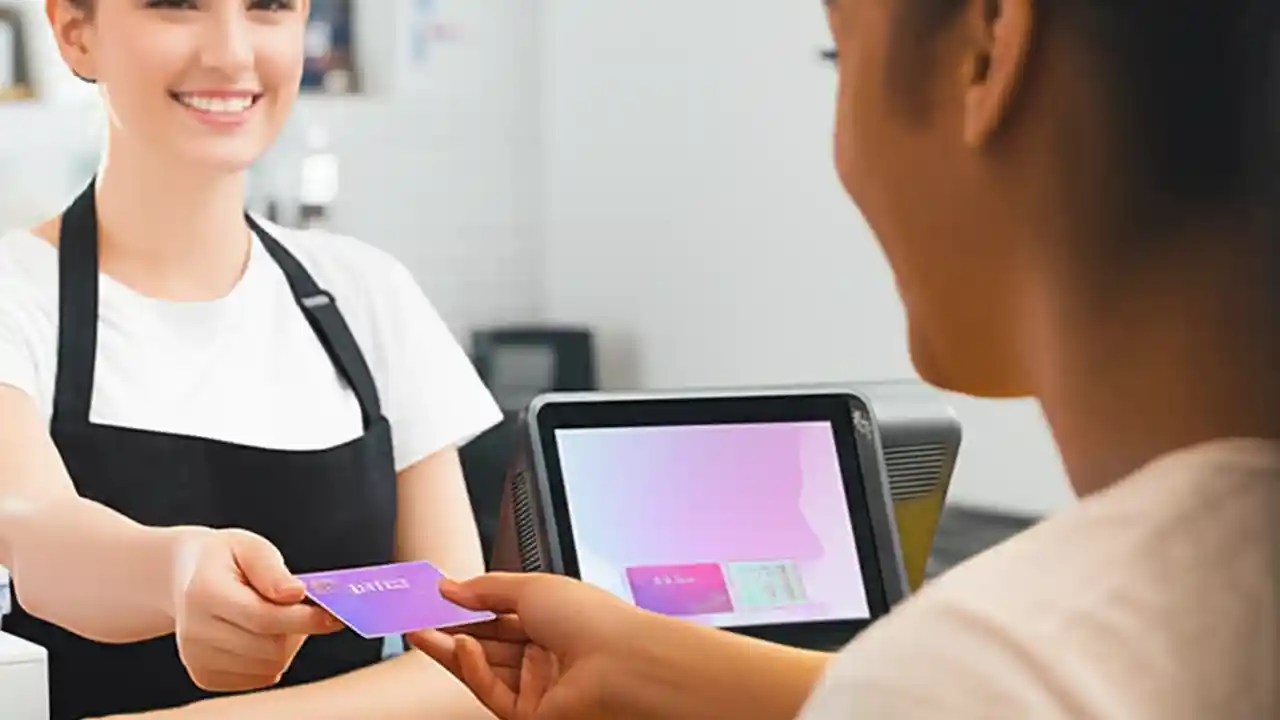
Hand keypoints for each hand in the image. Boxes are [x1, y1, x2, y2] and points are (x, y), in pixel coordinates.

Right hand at [170, 528, 342, 691]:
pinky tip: (261, 636)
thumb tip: (295, 594)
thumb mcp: (249, 546)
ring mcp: (195, 658)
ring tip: (277, 618)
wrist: (183, 578)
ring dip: (286, 646)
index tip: (334, 615)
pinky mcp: (203, 675)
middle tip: (301, 609)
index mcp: (204, 593)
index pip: (264, 618)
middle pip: (269, 649)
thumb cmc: (224, 559)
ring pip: (268, 668)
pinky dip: (270, 661)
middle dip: (297, 630)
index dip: (305, 619)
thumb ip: (272, 570)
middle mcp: (194, 631)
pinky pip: (258, 679)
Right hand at [408, 573, 655, 719]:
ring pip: (484, 668)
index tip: (436, 597)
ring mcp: (541, 685)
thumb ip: (486, 589)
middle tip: (415, 616)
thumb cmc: (592, 619)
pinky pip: (492, 692)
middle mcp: (549, 653)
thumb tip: (450, 587)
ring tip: (420, 630)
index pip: (502, 614)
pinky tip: (461, 647)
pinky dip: (473, 670)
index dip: (468, 606)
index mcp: (556, 618)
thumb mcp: (532, 586)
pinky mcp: (533, 715)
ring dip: (451, 649)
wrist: (622, 664)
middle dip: (451, 629)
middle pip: (489, 643)